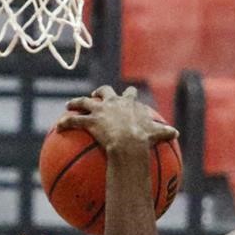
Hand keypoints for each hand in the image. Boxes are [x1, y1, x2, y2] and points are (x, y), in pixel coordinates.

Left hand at [54, 86, 179, 154]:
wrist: (129, 142)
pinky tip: (58, 128)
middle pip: (104, 92)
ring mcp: (99, 110)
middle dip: (99, 93)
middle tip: (95, 96)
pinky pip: (73, 121)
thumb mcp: (157, 134)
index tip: (125, 96)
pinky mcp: (89, 120)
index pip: (129, 94)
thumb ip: (165, 132)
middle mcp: (113, 102)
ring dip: (75, 103)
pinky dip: (65, 123)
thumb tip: (176, 133)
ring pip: (83, 103)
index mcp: (129, 104)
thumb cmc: (144, 139)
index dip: (126, 95)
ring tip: (69, 105)